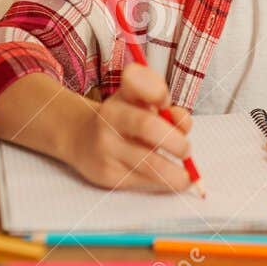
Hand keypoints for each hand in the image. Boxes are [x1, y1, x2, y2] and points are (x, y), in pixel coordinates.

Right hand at [67, 64, 194, 192]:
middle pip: (147, 126)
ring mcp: (106, 146)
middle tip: (186, 151)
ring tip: (185, 177)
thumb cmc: (124, 118)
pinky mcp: (106, 173)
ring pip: (148, 163)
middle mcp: (110, 116)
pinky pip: (142, 181)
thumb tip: (183, 123)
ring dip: (174, 174)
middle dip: (175, 142)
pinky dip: (162, 183)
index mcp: (123, 94)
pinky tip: (167, 181)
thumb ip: (166, 106)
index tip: (167, 104)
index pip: (137, 82)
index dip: (158, 92)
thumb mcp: (141, 100)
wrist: (80, 138)